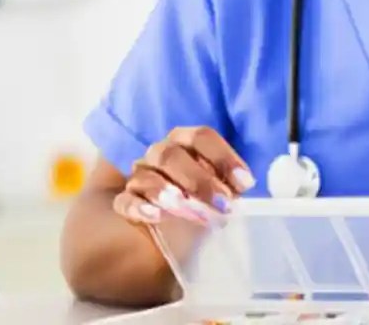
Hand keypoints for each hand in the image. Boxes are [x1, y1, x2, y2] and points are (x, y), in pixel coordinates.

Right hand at [112, 126, 256, 225]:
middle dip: (199, 179)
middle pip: (172, 154)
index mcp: (186, 143)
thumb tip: (244, 187)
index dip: (223, 157)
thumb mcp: (220, 193)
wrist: (172, 230)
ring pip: (147, 175)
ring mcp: (140, 176)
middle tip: (222, 204)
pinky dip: (139, 207)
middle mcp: (160, 154)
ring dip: (168, 191)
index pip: (201, 137)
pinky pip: (125, 201)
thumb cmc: (202, 204)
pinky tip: (156, 216)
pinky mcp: (124, 203)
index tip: (245, 184)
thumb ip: (229, 186)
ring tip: (186, 209)